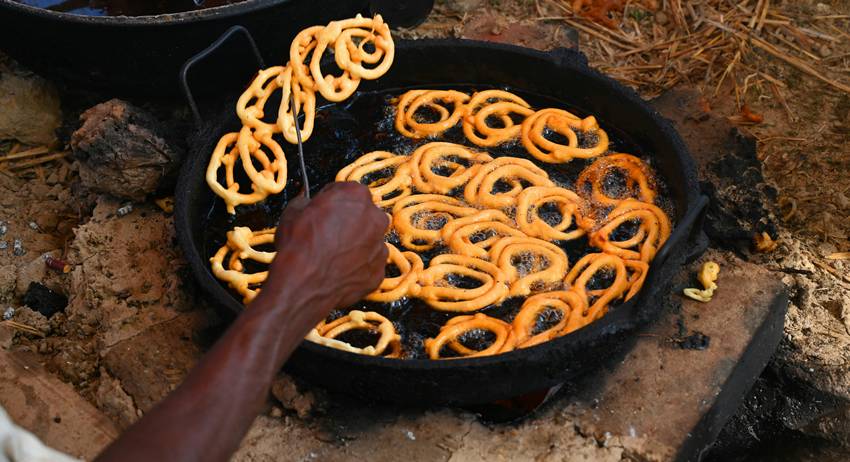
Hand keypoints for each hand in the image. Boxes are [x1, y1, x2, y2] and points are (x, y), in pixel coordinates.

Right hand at [259, 182, 388, 324]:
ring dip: (356, 245)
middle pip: (364, 216)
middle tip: (329, 234)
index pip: (348, 192)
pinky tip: (339, 271)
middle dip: (350, 222)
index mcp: (357, 196)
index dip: (333, 202)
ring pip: (369, 242)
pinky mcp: (378, 272)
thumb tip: (306, 202)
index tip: (323, 211)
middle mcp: (376, 219)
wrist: (302, 284)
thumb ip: (306, 202)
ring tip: (333, 256)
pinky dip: (358, 267)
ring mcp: (380, 247)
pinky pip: (369, 265)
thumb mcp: (293, 211)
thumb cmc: (298, 245)